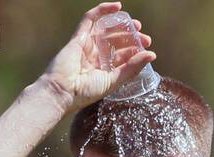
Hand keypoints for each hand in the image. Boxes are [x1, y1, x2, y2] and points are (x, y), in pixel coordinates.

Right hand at [40, 2, 154, 112]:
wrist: (62, 91)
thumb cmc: (85, 92)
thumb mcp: (113, 81)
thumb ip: (131, 68)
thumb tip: (152, 55)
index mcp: (103, 70)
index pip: (122, 56)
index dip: (135, 50)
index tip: (147, 47)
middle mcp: (95, 57)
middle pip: (115, 41)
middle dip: (130, 38)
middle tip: (144, 37)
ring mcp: (86, 46)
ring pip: (105, 30)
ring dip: (121, 25)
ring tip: (136, 25)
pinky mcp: (78, 37)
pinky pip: (90, 19)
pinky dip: (102, 10)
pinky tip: (117, 6)